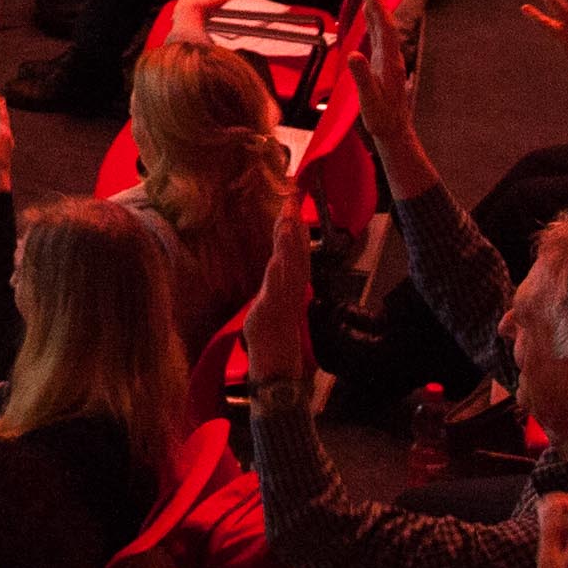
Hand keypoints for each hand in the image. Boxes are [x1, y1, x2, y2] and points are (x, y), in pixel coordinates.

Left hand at [243, 198, 315, 396]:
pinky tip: (275, 260)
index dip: (293, 228)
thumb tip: (277, 258)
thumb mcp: (273, 301)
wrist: (277, 366)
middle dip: (293, 229)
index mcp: (290, 286)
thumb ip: (277, 280)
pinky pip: (276, 294)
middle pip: (295, 255)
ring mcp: (283, 303)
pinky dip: (277, 277)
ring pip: (289, 270)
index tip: (291, 203)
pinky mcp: (272, 315)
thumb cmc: (274, 334)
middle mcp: (290, 291)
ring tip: (287, 222)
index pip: (294, 252)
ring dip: (289, 247)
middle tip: (291, 201)